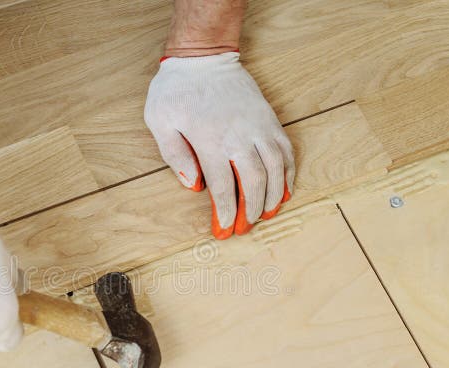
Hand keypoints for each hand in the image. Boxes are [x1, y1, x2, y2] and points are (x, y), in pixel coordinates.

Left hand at [144, 52, 294, 238]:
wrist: (203, 57)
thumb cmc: (176, 90)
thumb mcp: (160, 122)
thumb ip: (174, 155)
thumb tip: (193, 185)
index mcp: (210, 140)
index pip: (222, 186)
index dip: (225, 212)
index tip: (224, 230)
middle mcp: (239, 135)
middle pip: (253, 182)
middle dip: (251, 210)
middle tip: (246, 228)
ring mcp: (258, 127)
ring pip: (275, 169)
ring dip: (273, 196)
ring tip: (267, 214)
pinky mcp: (269, 119)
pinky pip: (286, 151)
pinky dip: (289, 173)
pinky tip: (285, 189)